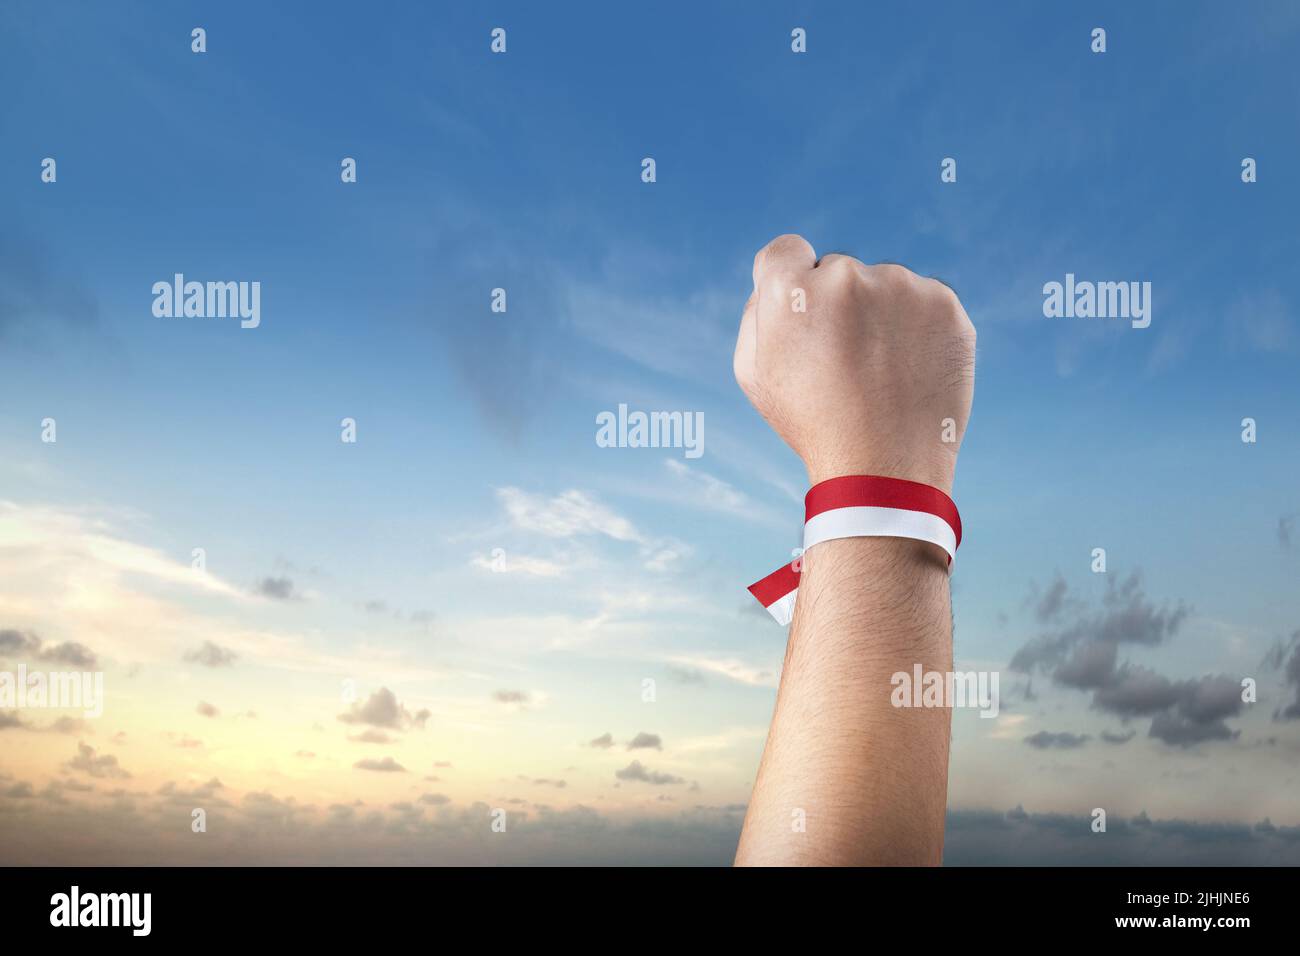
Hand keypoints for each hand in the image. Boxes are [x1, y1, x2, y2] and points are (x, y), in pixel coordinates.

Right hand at [733, 235, 975, 492]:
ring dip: (881, 315)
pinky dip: (918, 328)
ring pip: (884, 286)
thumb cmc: (812, 421)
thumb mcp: (754, 373)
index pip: (786, 250)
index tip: (807, 319)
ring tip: (881, 372)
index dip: (792, 284)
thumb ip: (757, 310)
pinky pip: (923, 301)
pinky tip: (909, 368)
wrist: (885, 466)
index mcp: (789, 290)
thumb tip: (781, 277)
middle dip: (838, 306)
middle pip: (838, 271)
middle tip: (845, 362)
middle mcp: (845, 276)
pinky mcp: (944, 302)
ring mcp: (899, 286)